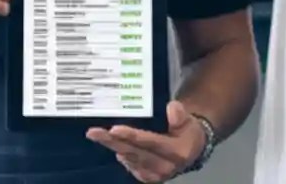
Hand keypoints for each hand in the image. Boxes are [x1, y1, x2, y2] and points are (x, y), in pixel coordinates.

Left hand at [86, 101, 205, 182]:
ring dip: (112, 147)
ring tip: (96, 135)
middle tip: (93, 132)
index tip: (114, 129)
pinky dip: (121, 155)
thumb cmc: (187, 130)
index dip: (132, 136)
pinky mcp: (150, 178)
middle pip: (134, 152)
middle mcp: (166, 167)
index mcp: (177, 152)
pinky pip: (131, 166)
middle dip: (112, 141)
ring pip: (130, 159)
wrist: (192, 149)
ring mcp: (157, 175)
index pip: (151, 142)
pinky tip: (112, 144)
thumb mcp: (188, 119)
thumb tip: (172, 108)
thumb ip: (180, 114)